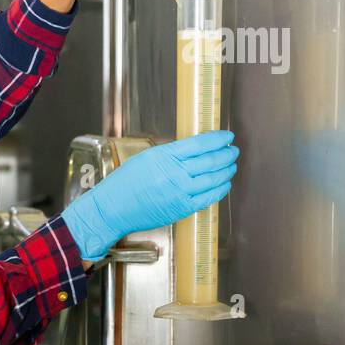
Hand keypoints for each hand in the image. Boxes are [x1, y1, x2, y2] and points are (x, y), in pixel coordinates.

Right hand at [60, 130, 237, 260]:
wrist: (112, 209)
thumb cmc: (124, 183)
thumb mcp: (145, 159)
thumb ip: (169, 154)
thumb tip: (193, 150)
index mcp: (165, 156)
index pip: (200, 144)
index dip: (218, 139)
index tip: (227, 136)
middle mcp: (175, 173)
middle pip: (211, 160)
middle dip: (227, 154)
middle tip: (233, 150)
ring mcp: (180, 192)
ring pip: (214, 178)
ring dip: (227, 170)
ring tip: (231, 166)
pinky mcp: (182, 209)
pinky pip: (209, 198)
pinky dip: (220, 189)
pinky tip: (224, 184)